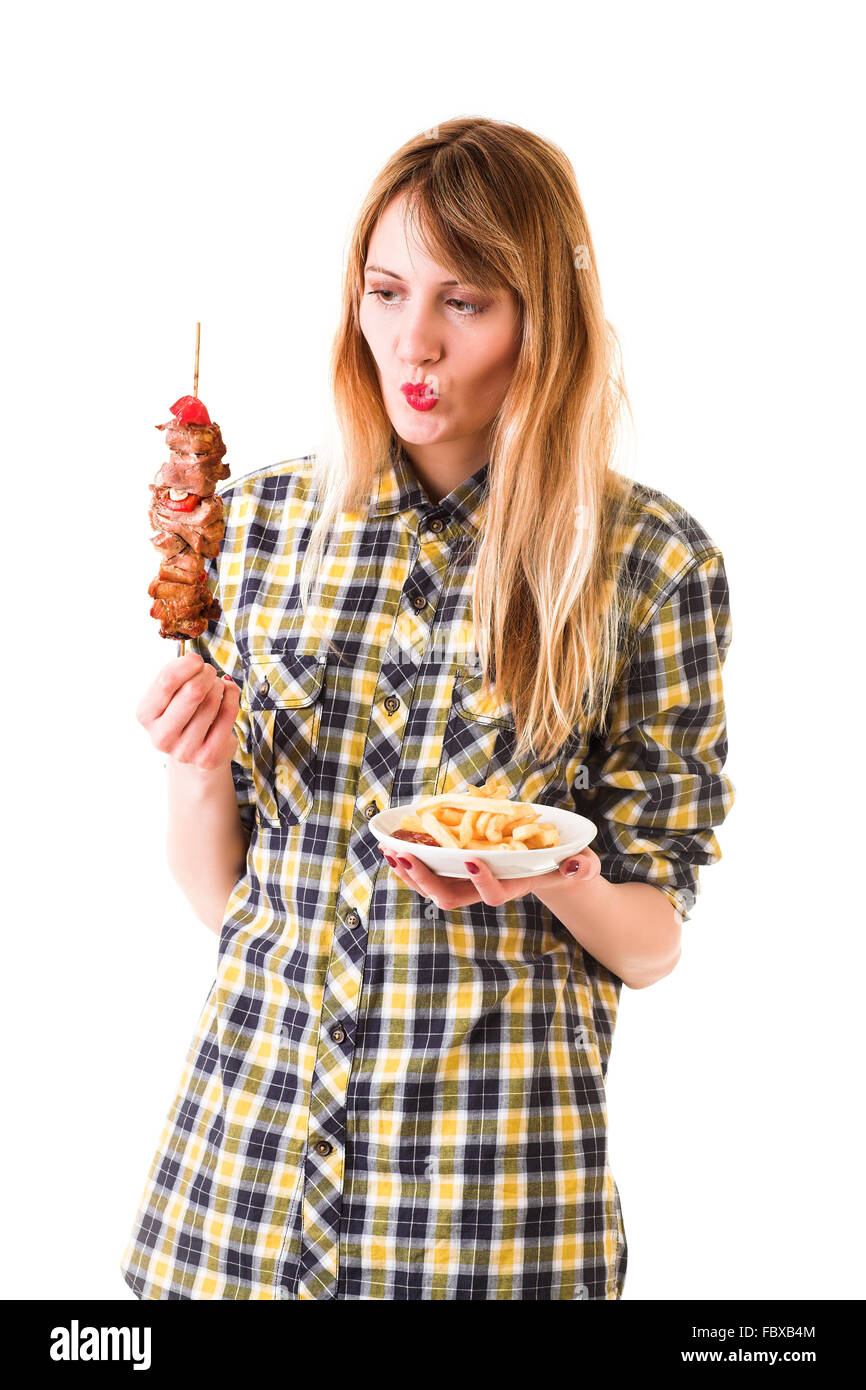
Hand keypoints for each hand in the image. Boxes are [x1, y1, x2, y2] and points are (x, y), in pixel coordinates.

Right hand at [136, 650, 240, 770]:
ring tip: (216, 686)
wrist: (193, 756)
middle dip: (206, 673)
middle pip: (192, 691)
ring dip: (219, 685)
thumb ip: (177, 677)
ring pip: (212, 701)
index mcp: (146, 715)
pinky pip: (227, 715)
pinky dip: (232, 696)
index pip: (167, 681)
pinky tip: (228, 692)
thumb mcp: (170, 696)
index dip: (186, 664)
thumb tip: (195, 661)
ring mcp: (184, 750)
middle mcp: (161, 736)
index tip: (196, 659)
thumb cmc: (182, 716)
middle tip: (209, 671)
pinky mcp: (207, 758)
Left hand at [377, 842, 601, 909]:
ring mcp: (470, 882)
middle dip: (426, 880)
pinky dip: (410, 860)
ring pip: (432, 887)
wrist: (552, 867)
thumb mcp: (583, 863)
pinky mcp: (459, 870)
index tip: (471, 858)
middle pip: (450, 896)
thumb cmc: (568, 863)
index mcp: (514, 886)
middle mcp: (487, 888)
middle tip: (406, 856)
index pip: (495, 894)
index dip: (482, 881)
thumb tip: (576, 866)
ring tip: (391, 850)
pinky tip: (393, 845)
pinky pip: (429, 871)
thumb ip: (582, 866)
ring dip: (409, 872)